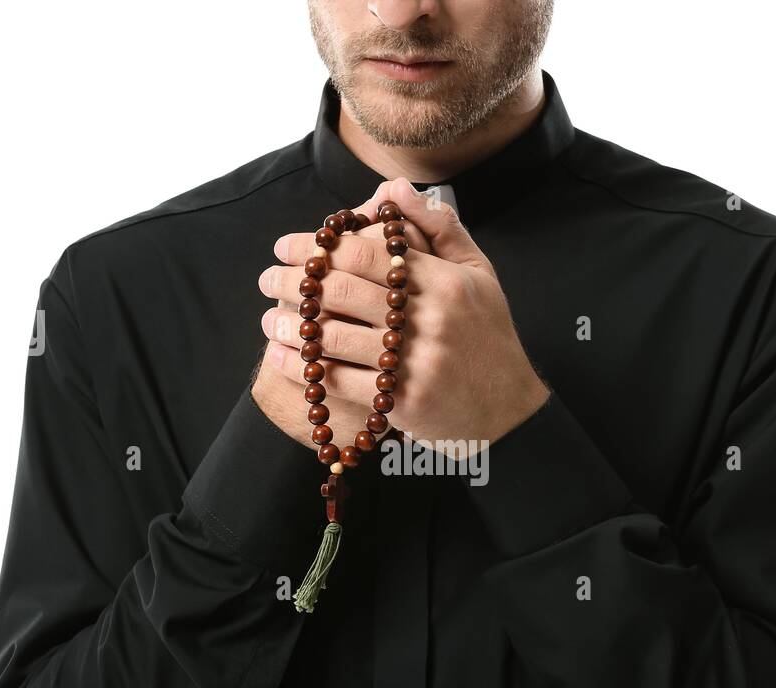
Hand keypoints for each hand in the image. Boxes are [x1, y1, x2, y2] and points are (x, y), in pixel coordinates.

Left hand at [255, 177, 549, 456]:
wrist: (508, 409)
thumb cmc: (488, 337)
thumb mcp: (478, 275)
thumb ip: (439, 228)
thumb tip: (394, 191)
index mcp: (444, 282)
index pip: (367, 253)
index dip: (317, 246)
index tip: (285, 246)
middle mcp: (429, 319)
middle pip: (343, 291)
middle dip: (294, 282)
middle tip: (267, 279)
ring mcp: (415, 362)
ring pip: (334, 336)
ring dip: (290, 327)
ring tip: (268, 319)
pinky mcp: (402, 401)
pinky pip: (339, 380)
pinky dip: (301, 368)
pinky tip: (280, 358)